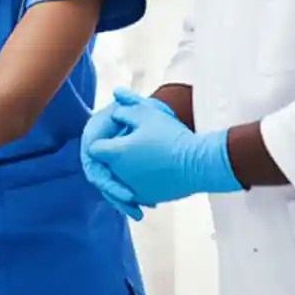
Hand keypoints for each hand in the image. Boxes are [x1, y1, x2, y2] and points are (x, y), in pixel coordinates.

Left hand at [88, 90, 241, 205]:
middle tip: (134, 141)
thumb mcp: (147, 113)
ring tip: (147, 155)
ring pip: (121, 178)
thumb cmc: (171, 136)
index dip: (103, 138)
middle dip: (115, 152)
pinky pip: (137, 190)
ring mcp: (133, 189)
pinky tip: (156, 169)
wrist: (199, 164)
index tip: (118, 132)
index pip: (94, 148)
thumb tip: (117, 95)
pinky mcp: (149, 198)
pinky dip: (141, 180)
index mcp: (115, 153)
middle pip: (106, 164)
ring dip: (128, 168)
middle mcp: (119, 174)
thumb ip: (127, 106)